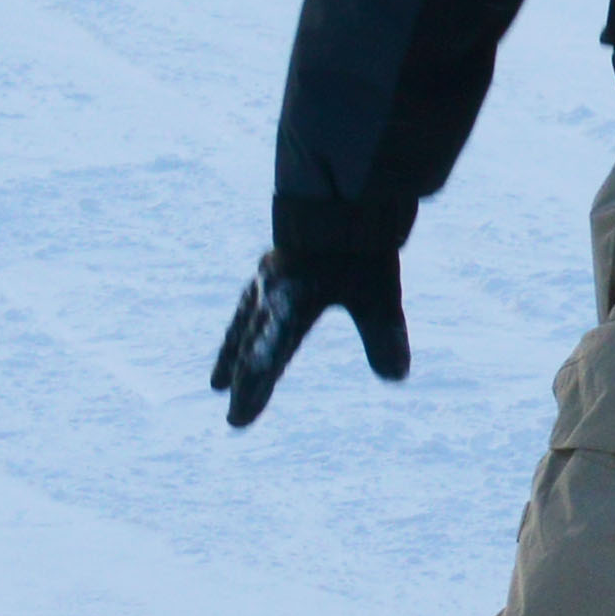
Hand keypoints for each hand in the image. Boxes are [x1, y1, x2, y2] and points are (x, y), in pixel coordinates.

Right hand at [211, 244, 411, 429]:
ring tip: (217, 383)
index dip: (255, 389)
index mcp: (290, 303)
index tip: (240, 418)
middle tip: (236, 420)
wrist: (342, 195)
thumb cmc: (359, 248)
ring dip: (232, 357)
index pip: (268, 356)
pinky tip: (240, 334)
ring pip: (242, 327)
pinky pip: (248, 308)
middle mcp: (270, 295)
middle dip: (244, 384)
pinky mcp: (272, 270)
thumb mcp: (379, 293)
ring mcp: (267, 281)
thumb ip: (384, 334)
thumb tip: (397, 377)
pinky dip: (240, 329)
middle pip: (250, 348)